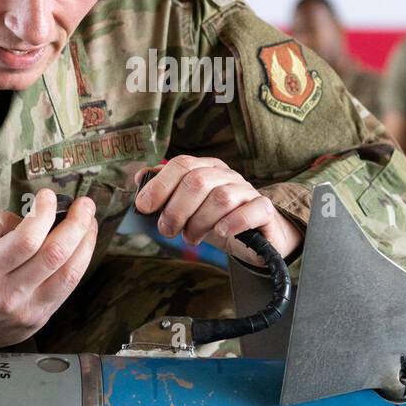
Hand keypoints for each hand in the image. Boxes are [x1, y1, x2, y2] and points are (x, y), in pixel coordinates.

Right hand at [0, 189, 97, 347]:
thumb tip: (33, 217)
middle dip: (77, 223)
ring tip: (89, 222)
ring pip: (70, 274)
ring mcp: (26, 310)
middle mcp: (7, 294)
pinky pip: (68, 288)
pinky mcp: (38, 319)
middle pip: (55, 255)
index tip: (48, 196)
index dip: (45, 213)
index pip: (27, 239)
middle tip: (84, 204)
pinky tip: (81, 245)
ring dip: (86, 242)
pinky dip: (80, 262)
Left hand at [134, 155, 302, 268]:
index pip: (182, 165)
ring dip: (199, 222)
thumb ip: (166, 192)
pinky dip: (233, 222)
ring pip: (221, 197)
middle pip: (198, 181)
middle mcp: (228, 175)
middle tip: (168, 231)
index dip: (160, 185)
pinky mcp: (265, 211)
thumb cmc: (216, 222)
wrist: (256, 241)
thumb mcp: (188, 208)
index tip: (143, 207)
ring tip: (191, 238)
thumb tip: (140, 177)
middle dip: (176, 210)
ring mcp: (248, 191)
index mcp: (208, 168)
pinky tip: (221, 233)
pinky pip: (251, 210)